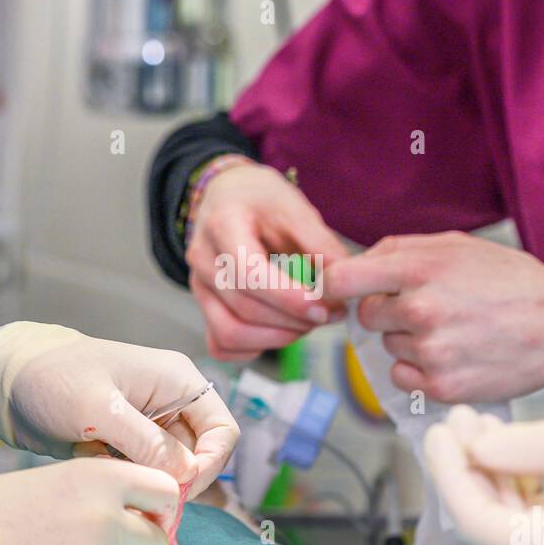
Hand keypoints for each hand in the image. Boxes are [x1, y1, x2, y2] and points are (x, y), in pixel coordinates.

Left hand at [0, 324, 238, 494]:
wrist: (5, 381)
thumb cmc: (51, 378)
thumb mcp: (97, 409)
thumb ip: (145, 441)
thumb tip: (183, 474)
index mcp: (178, 381)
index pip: (222, 432)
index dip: (208, 466)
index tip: (176, 490)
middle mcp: (173, 403)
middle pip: (201, 456)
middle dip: (177, 482)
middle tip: (142, 498)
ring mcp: (152, 425)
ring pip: (173, 471)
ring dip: (151, 485)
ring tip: (116, 484)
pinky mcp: (129, 445)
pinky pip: (147, 474)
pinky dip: (132, 484)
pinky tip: (104, 480)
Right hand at [184, 160, 349, 360]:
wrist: (230, 196)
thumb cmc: (263, 201)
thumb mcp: (295, 210)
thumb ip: (321, 247)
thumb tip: (344, 291)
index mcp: (223, 225)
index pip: (249, 274)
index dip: (289, 299)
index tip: (325, 308)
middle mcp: (202, 259)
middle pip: (243, 309)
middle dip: (292, 321)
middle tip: (328, 314)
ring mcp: (198, 286)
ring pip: (229, 333)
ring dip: (276, 338)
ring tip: (305, 323)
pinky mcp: (203, 306)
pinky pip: (220, 345)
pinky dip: (253, 348)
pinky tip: (278, 331)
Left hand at [322, 232, 543, 409]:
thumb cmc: (512, 283)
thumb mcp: (459, 246)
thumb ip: (401, 249)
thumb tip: (355, 262)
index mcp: (420, 269)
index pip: (342, 280)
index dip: (334, 285)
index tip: (338, 290)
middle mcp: (420, 311)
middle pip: (365, 315)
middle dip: (386, 310)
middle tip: (426, 307)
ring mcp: (429, 352)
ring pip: (387, 346)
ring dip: (408, 339)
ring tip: (453, 329)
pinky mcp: (439, 386)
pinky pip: (403, 375)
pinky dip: (419, 368)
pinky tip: (454, 354)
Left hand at [425, 408, 543, 544]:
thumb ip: (539, 447)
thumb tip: (479, 444)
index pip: (476, 518)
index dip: (450, 472)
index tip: (440, 430)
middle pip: (487, 524)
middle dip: (467, 470)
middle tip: (459, 420)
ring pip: (508, 527)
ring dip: (491, 479)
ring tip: (483, 427)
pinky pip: (535, 530)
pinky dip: (519, 492)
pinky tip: (516, 454)